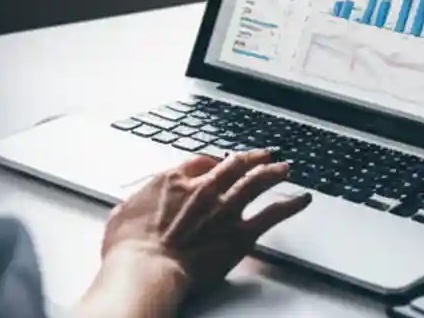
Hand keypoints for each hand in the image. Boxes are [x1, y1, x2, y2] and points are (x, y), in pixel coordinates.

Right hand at [76, 151, 311, 317]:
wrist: (147, 269)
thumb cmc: (129, 249)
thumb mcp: (121, 215)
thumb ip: (134, 205)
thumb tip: (132, 206)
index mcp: (173, 181)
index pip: (199, 163)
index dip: (212, 163)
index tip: (218, 165)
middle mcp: (203, 189)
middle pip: (233, 165)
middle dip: (249, 159)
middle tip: (261, 154)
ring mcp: (225, 209)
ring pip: (256, 182)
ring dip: (273, 172)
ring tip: (285, 167)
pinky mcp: (240, 234)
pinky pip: (273, 214)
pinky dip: (291, 204)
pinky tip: (302, 199)